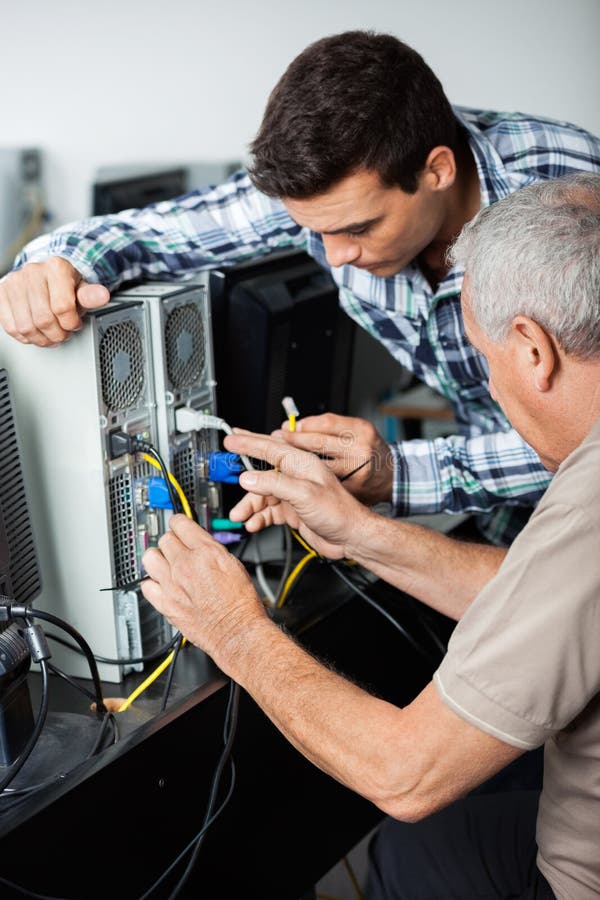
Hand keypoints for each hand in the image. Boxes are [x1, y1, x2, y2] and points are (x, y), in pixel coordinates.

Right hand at [0, 257, 109, 345]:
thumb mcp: (81, 289)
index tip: (74, 324)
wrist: (44, 275)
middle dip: (58, 334)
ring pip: (27, 327)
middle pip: (44, 320)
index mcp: (56, 268)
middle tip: (63, 334)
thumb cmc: (64, 284)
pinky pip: (11, 327)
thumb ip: (90, 296)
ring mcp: (14, 282)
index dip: (71, 323)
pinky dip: (26, 337)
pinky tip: (36, 332)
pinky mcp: (1, 293)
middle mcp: (33, 272)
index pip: (63, 307)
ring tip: (51, 335)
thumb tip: (102, 296)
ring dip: (42, 339)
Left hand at [141, 515, 267, 664]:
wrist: (236, 631)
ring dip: (157, 558)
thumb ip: (212, 551)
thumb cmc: (240, 603)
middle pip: (165, 539)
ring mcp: (172, 584)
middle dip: (172, 541)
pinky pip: (146, 585)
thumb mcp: (233, 564)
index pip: (180, 524)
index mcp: (205, 552)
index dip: (179, 523)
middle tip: (177, 549)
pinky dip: (152, 584)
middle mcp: (185, 565)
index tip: (178, 526)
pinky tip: (162, 586)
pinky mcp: (165, 603)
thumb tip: (201, 545)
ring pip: (150, 557)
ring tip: (165, 565)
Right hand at [224, 430, 371, 558]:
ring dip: (250, 506)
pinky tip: (254, 524)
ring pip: (263, 495)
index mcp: (301, 464)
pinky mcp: (293, 510)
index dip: (248, 443)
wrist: (350, 537)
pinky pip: (269, 511)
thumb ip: (274, 484)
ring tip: (240, 515)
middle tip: (224, 471)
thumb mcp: (304, 494)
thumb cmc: (339, 512)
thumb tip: (249, 478)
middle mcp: (296, 476)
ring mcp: (294, 494)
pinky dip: (259, 517)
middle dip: (242, 476)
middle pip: (261, 472)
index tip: (231, 438)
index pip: (269, 448)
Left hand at [273, 413, 393, 505]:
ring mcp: (355, 472)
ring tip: (281, 458)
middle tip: (278, 438)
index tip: (287, 426)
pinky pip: (323, 483)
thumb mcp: (358, 431)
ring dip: (296, 461)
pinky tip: (296, 477)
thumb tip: (297, 425)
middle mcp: (360, 450)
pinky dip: (307, 479)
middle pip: (318, 443)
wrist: (391, 478)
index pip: (326, 423)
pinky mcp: (351, 491)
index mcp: (361, 431)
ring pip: (317, 465)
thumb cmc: (370, 452)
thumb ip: (331, 427)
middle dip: (293, 439)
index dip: (302, 425)